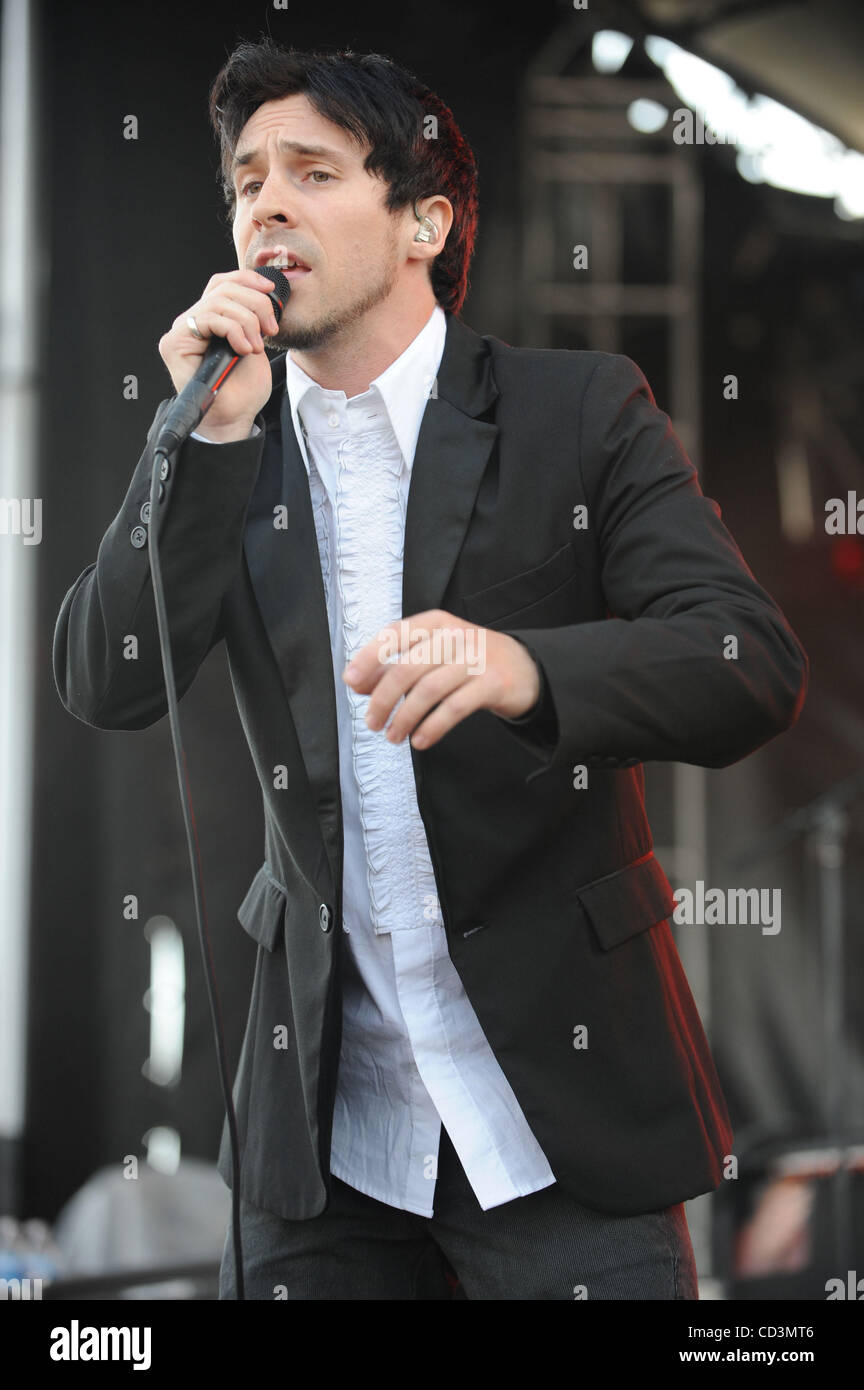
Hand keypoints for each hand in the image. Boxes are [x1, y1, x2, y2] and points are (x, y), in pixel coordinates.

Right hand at [158, 268, 280, 438]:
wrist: (234, 417)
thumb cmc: (243, 388)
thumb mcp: (255, 342)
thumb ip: (251, 316)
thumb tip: (263, 291)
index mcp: (208, 318)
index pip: (222, 283)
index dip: (247, 279)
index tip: (271, 290)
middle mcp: (191, 322)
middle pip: (222, 288)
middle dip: (254, 304)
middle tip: (270, 329)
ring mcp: (181, 331)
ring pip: (218, 302)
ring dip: (246, 321)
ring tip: (256, 345)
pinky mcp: (174, 343)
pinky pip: (207, 319)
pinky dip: (233, 330)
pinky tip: (244, 348)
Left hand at [341, 610, 541, 749]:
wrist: (525, 666)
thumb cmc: (470, 660)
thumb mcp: (433, 654)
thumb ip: (395, 666)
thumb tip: (357, 683)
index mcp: (435, 623)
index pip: (394, 635)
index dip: (369, 658)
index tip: (351, 682)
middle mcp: (454, 636)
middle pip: (407, 668)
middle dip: (383, 699)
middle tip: (373, 722)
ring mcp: (476, 658)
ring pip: (428, 690)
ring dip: (405, 717)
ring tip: (393, 736)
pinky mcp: (493, 683)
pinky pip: (455, 707)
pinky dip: (432, 727)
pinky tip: (420, 740)